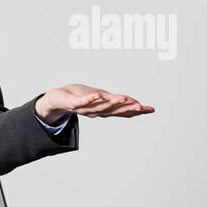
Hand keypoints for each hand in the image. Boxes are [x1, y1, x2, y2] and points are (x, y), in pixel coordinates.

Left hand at [37, 84, 154, 121]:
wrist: (56, 100)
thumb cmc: (79, 97)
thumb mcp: (100, 98)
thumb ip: (114, 101)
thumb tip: (132, 102)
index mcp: (103, 110)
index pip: (122, 111)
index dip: (136, 111)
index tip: (150, 109)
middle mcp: (95, 111)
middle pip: (114, 110)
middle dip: (128, 108)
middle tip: (142, 107)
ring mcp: (84, 108)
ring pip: (101, 106)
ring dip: (113, 103)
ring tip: (126, 98)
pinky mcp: (72, 103)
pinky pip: (82, 102)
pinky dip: (90, 99)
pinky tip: (98, 95)